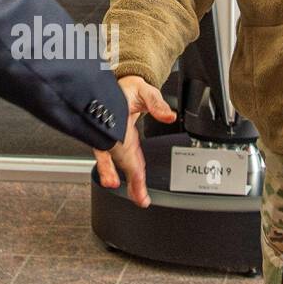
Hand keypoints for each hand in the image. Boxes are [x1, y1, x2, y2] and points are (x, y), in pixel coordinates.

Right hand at [92, 75, 177, 208]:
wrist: (116, 85)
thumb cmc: (127, 88)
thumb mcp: (144, 91)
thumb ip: (157, 103)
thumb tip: (169, 116)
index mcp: (119, 123)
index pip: (125, 149)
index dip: (130, 167)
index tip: (136, 178)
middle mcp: (113, 134)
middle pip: (121, 162)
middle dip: (130, 181)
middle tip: (140, 198)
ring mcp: (113, 139)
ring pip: (118, 164)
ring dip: (128, 181)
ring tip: (138, 197)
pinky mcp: (117, 141)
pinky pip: (119, 159)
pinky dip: (125, 173)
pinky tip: (134, 185)